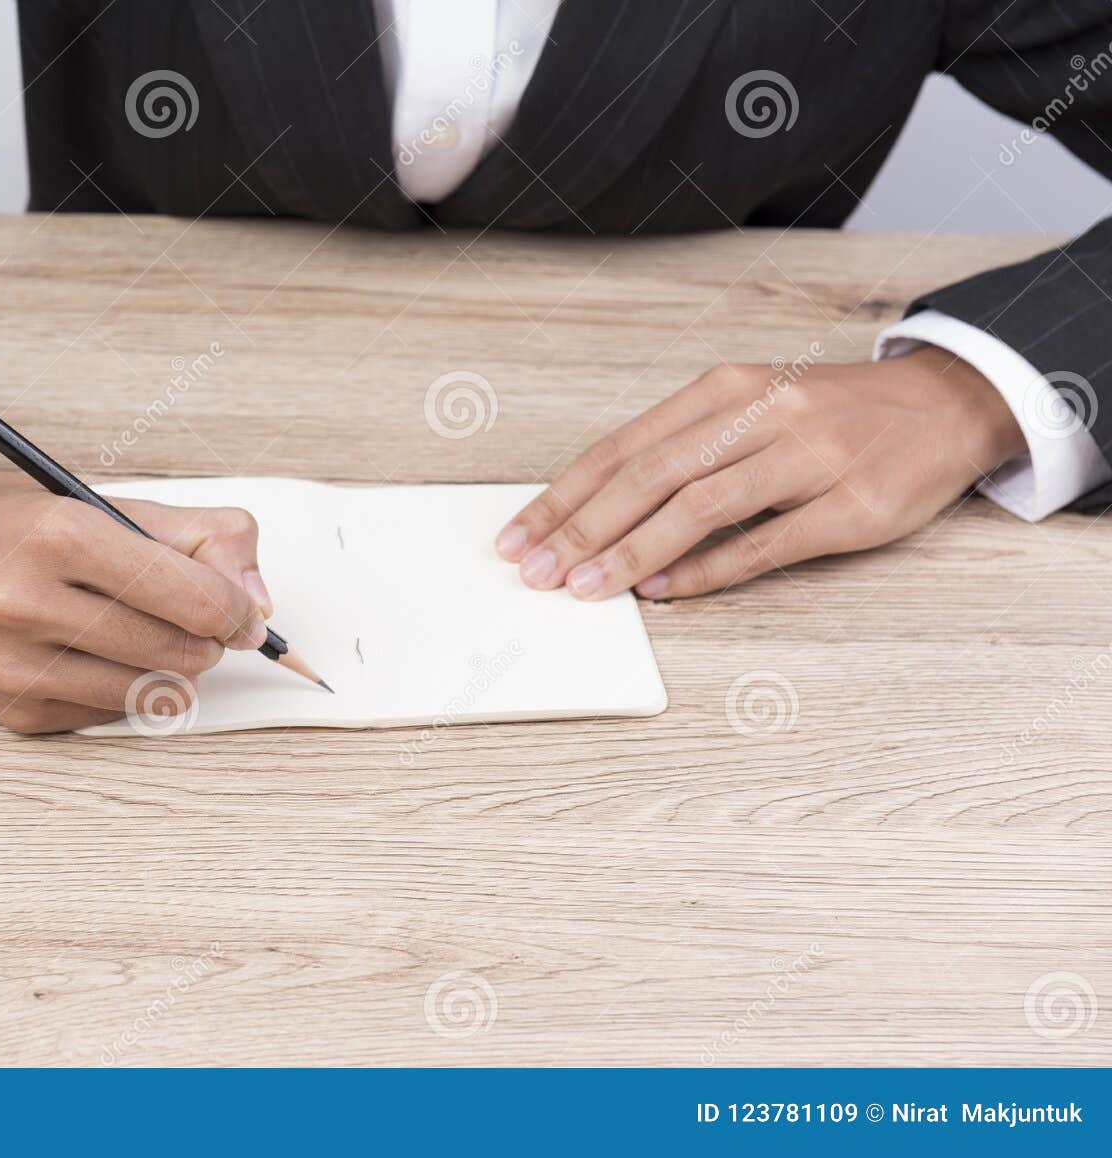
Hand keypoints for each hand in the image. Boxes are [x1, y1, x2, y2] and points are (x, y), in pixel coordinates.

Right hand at [0, 465, 273, 732]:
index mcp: (60, 535)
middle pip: (177, 648)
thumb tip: (256, 598)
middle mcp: (28, 603)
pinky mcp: (6, 708)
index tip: (240, 609)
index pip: (193, 597)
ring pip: (147, 690)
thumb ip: (193, 534)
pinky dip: (118, 690)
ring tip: (148, 633)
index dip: (235, 609)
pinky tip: (95, 655)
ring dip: (167, 667)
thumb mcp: (92, 499)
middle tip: (194, 617)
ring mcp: (13, 664)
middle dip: (204, 637)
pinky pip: (103, 715)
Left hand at [495, 347, 1026, 599]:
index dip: (564, 495)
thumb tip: (601, 510)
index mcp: (727, 388)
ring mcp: (811, 458)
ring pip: (700, 506)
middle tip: (537, 572)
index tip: (519, 535)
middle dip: (582, 528)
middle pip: (650, 475)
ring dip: (632, 552)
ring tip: (586, 587)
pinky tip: (662, 591)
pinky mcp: (851, 505)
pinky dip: (707, 570)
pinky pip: (764, 544)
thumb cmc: (833, 414)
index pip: (623, 446)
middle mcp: (764, 414)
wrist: (948, 404)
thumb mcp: (753, 407)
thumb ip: (685, 448)